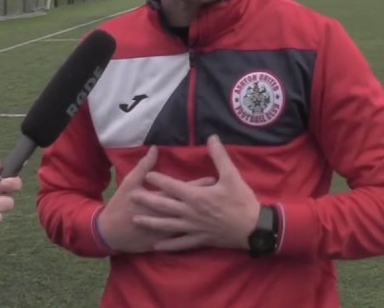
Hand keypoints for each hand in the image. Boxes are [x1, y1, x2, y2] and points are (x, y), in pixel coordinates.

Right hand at [96, 146, 216, 252]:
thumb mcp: (130, 182)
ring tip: (219, 211)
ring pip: (190, 224)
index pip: (183, 189)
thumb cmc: (121, 205)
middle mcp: (166, 215)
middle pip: (190, 207)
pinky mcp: (164, 242)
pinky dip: (194, 238)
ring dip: (204, 218)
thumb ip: (143, 166)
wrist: (111, 233)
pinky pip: (182, 242)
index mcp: (159, 199)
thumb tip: (154, 149)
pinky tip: (207, 234)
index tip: (214, 178)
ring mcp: (166, 231)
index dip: (199, 184)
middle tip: (223, 192)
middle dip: (207, 199)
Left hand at [131, 134, 259, 251]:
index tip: (146, 175)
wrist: (253, 229)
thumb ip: (219, 156)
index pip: (172, 186)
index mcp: (196, 196)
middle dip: (147, 200)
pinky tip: (157, 245)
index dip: (158, 180)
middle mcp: (190, 212)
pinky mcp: (200, 239)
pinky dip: (168, 244)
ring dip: (151, 222)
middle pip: (164, 206)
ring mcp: (193, 228)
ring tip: (136, 220)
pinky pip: (180, 243)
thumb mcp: (232, 176)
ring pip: (167, 225)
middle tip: (131, 197)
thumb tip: (212, 137)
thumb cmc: (241, 201)